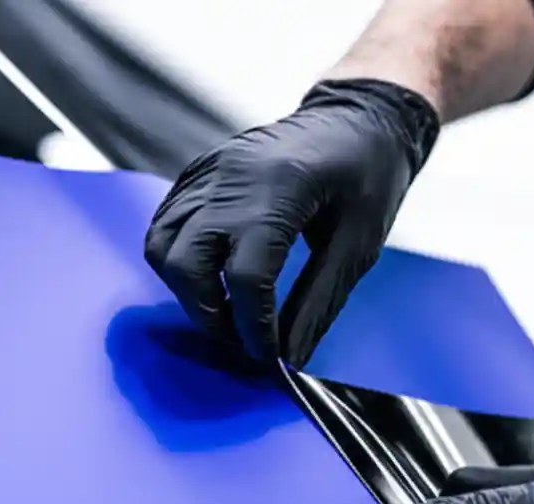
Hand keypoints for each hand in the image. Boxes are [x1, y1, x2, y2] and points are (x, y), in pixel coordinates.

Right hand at [144, 79, 438, 366]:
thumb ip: (319, 302)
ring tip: (226, 308)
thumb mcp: (359, 243)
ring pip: (162, 245)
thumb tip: (290, 358)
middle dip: (209, 315)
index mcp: (280, 190)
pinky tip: (214, 274)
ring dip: (186, 290)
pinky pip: (166, 221)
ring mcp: (209, 170)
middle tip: (243, 336)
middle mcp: (232, 177)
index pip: (245, 277)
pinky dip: (179, 257)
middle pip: (186, 264)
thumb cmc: (371, 175)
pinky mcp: (199, 170)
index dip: (252, 328)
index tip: (268, 356)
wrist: (360, 114)